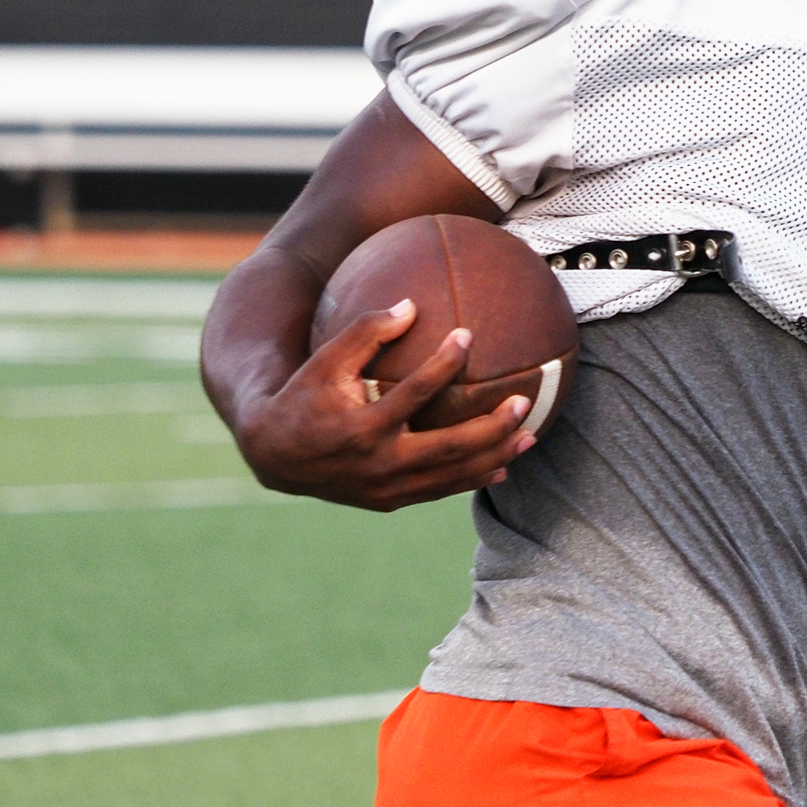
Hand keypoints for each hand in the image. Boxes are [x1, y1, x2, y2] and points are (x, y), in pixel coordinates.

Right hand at [234, 299, 537, 511]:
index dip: (442, 365)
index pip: (412, 393)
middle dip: (492, 428)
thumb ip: (366, 331)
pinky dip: (472, 479)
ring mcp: (385, 488)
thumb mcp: (324, 360)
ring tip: (531, 436)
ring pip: (451, 476)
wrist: (275, 456)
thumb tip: (411, 305)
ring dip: (495, 456)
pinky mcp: (389, 501)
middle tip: (524, 402)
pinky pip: (439, 490)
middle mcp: (377, 462)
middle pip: (448, 447)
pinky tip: (501, 466)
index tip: (467, 335)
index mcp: (360, 425)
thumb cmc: (303, 396)